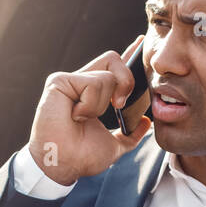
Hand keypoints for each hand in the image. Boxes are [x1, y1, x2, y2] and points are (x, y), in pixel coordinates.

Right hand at [25, 36, 152, 184]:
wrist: (62, 164)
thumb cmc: (81, 157)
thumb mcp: (113, 146)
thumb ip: (130, 135)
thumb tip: (145, 122)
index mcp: (93, 94)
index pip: (113, 68)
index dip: (128, 54)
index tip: (141, 42)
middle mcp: (81, 83)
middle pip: (114, 59)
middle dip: (127, 80)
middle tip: (120, 105)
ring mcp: (70, 80)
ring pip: (107, 74)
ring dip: (103, 103)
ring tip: (84, 118)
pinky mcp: (60, 81)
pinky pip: (92, 82)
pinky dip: (90, 104)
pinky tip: (76, 115)